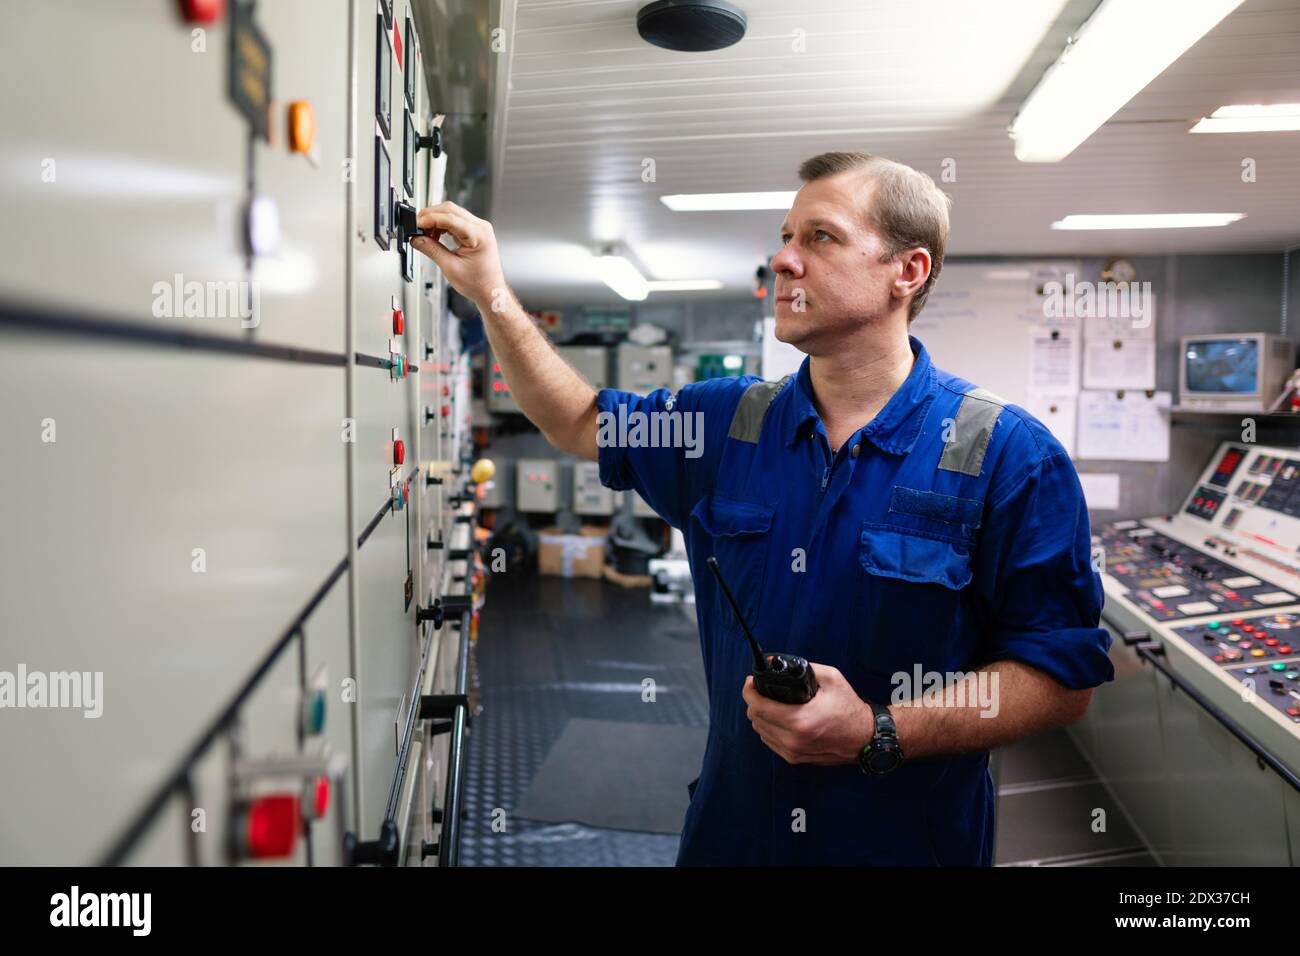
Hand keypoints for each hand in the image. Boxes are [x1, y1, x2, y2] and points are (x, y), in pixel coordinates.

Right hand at [410, 201, 508, 308]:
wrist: (490, 291)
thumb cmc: (478, 283)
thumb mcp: (450, 268)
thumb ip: (432, 250)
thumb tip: (416, 238)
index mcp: (479, 235)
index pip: (450, 218)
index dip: (430, 219)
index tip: (416, 224)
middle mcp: (481, 227)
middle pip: (450, 210)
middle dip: (430, 216)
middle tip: (417, 228)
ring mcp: (479, 228)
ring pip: (451, 213)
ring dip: (435, 220)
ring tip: (425, 234)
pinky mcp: (474, 231)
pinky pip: (455, 220)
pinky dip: (442, 225)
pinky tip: (434, 235)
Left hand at [742, 663, 873, 765]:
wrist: (865, 738)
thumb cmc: (849, 708)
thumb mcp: (831, 678)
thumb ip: (805, 669)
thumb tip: (780, 665)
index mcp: (800, 721)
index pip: (758, 707)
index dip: (749, 691)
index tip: (752, 682)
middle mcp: (793, 740)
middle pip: (755, 718)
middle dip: (755, 701)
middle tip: (762, 690)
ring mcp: (793, 752)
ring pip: (760, 731)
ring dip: (760, 715)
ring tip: (771, 703)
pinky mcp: (794, 758)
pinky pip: (770, 741)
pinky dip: (769, 728)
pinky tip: (778, 718)